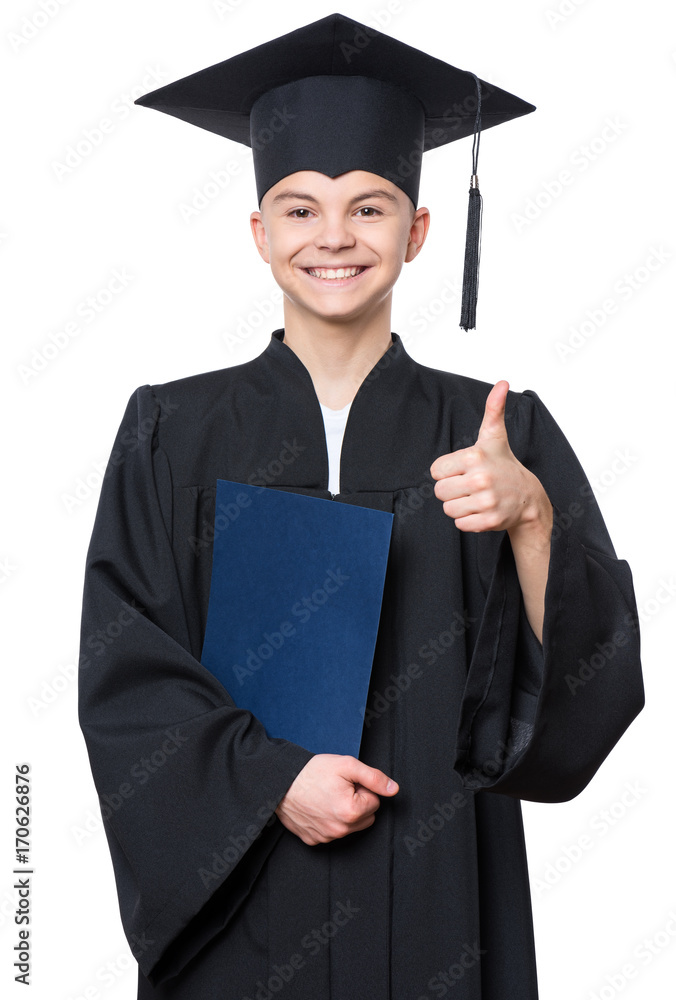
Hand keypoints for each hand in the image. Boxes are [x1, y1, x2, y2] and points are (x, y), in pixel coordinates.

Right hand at [275, 754, 398, 845]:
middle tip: (340, 788)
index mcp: (351, 812)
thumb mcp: (347, 765)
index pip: (375, 801)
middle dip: (358, 803)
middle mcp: (340, 830)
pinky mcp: (313, 840)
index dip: (363, 788)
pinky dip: (329, 821)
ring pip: (350, 827)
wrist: (280, 782)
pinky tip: (318, 807)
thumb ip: (374, 778)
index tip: (347, 782)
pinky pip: (332, 833)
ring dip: (345, 813)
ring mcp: (326, 838)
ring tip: (328, 796)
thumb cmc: (312, 772)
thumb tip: (394, 790)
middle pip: (366, 817)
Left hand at [430, 380, 548, 533]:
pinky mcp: (489, 521)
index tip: (465, 470)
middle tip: (470, 486)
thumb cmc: (504, 464)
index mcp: (475, 456)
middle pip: (439, 492)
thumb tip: (502, 383)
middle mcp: (480, 479)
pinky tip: (482, 510)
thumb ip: (493, 410)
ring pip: (448, 510)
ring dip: (459, 506)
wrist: (528, 497)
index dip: (447, 471)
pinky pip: (460, 525)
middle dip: (452, 490)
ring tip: (476, 498)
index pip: (436, 471)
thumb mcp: (494, 437)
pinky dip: (468, 521)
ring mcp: (486, 501)